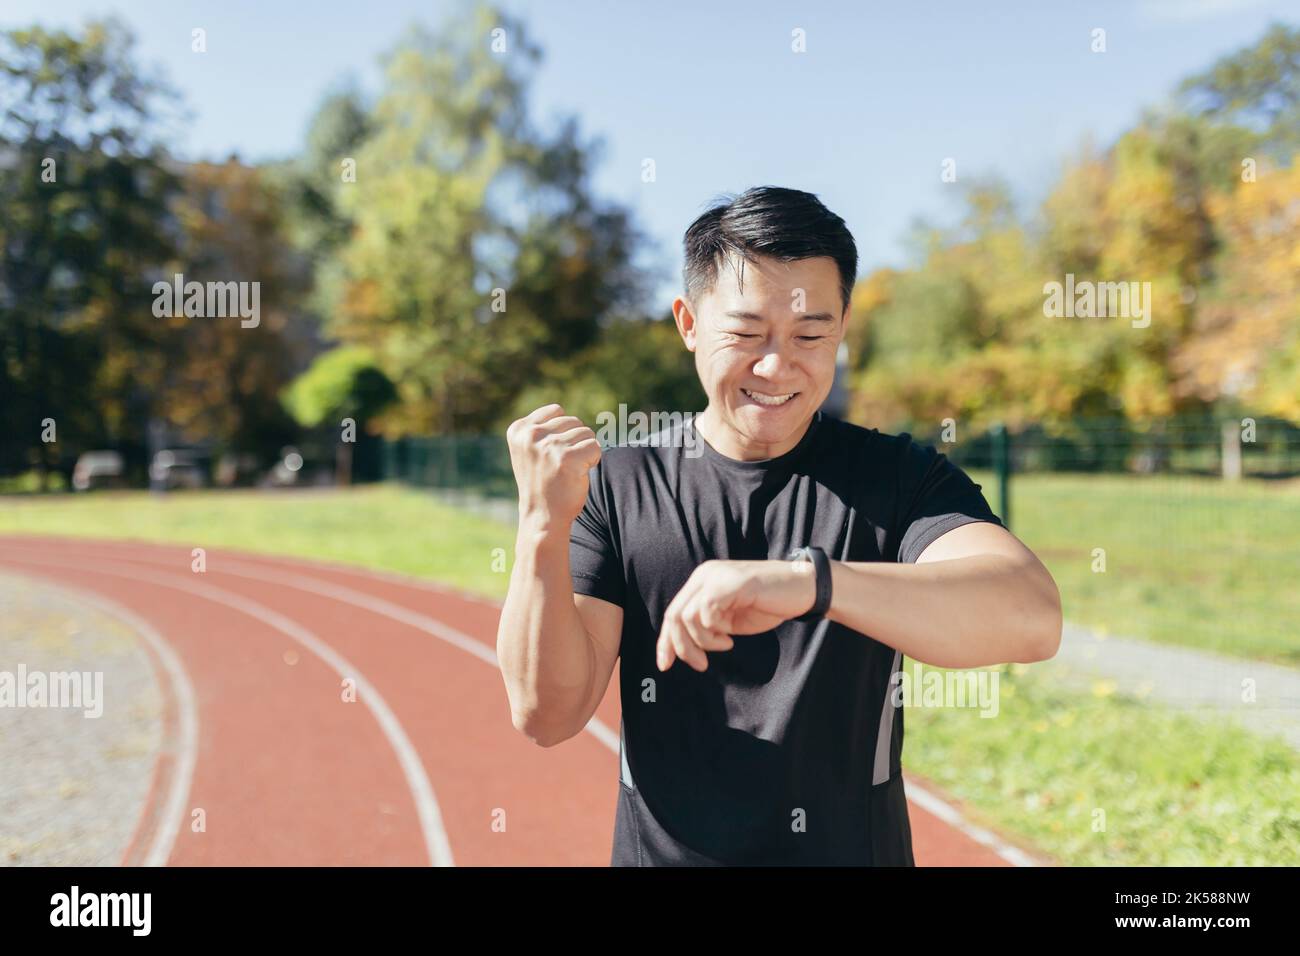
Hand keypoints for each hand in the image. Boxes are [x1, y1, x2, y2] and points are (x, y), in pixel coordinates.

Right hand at [505, 404, 601, 529]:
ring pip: (587, 433)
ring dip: (584, 452)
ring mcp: (549, 446)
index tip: (552, 455)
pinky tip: (578, 475)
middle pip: (574, 421)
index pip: (556, 410)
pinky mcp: (568, 458)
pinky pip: (596, 447)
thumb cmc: (541, 483)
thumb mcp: (530, 451)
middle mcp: (531, 435)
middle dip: (575, 442)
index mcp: (518, 430)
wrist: (542, 517)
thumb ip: (541, 429)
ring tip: (568, 471)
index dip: (563, 432)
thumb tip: (564, 413)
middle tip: (562, 466)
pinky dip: (593, 460)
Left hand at [655, 559, 818, 672]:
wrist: (803, 589)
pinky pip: (706, 612)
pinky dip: (715, 631)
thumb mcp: (730, 619)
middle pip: (674, 615)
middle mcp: (705, 575)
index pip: (673, 612)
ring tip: (725, 644)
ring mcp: (716, 577)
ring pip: (687, 617)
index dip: (665, 641)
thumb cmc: (769, 604)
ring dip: (703, 641)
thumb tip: (681, 646)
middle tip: (700, 664)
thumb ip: (707, 626)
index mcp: (703, 581)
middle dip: (681, 647)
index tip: (665, 665)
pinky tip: (731, 635)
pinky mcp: (730, 583)